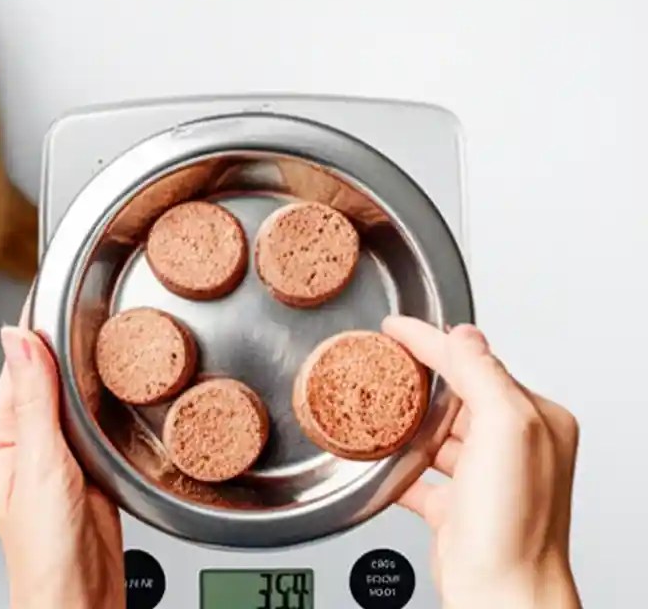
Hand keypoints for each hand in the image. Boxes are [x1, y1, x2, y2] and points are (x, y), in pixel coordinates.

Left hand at [0, 324, 124, 608]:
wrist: (79, 601)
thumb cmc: (44, 553)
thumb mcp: (39, 462)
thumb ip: (34, 398)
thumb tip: (17, 338)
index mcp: (2, 438)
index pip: (17, 368)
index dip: (36, 329)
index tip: (54, 293)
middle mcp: (29, 444)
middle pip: (49, 379)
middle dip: (68, 346)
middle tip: (91, 306)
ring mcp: (62, 457)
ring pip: (78, 400)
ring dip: (92, 376)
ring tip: (111, 337)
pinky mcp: (94, 471)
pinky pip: (101, 426)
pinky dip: (112, 407)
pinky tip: (125, 390)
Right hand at [384, 317, 581, 608]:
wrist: (499, 593)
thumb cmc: (513, 525)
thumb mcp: (504, 428)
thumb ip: (482, 374)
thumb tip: (462, 336)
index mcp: (536, 421)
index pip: (478, 364)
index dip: (433, 342)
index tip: (397, 328)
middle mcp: (516, 449)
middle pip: (457, 398)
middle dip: (417, 383)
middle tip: (381, 364)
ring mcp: (487, 481)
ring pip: (438, 438)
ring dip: (406, 426)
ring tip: (375, 410)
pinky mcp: (459, 510)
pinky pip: (421, 478)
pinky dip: (397, 469)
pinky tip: (380, 462)